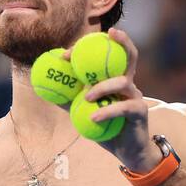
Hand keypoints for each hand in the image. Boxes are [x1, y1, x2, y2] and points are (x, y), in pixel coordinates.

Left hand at [65, 28, 160, 172]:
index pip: (107, 55)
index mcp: (115, 78)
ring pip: (122, 82)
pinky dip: (108, 111)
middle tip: (108, 34)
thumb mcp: (83, 111)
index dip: (90, 49)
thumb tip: (46, 89)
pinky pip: (124, 107)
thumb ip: (69, 99)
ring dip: (103, 87)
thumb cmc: (106, 128)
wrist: (126, 151)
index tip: (67, 53)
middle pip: (130, 55)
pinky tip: (94, 117)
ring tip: (87, 97)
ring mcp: (136, 95)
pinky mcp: (140, 110)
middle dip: (123, 41)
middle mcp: (128, 82)